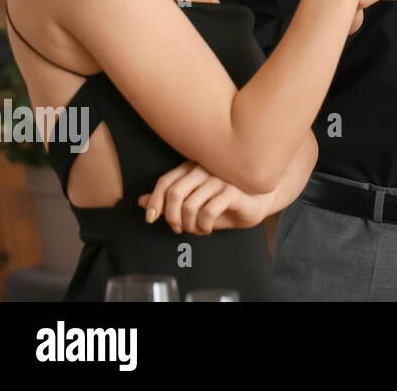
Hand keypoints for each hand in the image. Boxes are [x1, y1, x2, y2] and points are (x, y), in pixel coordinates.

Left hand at [138, 161, 270, 235]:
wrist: (255, 203)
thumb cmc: (222, 202)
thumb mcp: (192, 202)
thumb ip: (168, 200)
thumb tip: (140, 201)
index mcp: (192, 167)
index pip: (165, 182)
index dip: (154, 201)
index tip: (150, 218)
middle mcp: (204, 169)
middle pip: (174, 194)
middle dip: (171, 218)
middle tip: (178, 229)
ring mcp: (219, 178)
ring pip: (190, 206)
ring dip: (189, 226)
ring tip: (196, 230)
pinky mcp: (232, 191)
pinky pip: (207, 212)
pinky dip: (203, 227)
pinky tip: (207, 229)